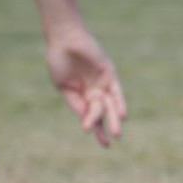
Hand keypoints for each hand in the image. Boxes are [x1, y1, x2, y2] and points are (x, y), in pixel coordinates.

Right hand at [45, 24, 125, 146]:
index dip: (91, 126)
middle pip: (102, 113)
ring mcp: (102, 82)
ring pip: (110, 105)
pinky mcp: (110, 73)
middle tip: (108, 144)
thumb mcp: (63, 85)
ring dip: (114, 119)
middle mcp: (94, 90)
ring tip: (117, 133)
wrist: (64, 39)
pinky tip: (122, 115)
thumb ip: (75, 102)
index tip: (89, 135)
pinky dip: (119, 103)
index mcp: (81, 94)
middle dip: (104, 128)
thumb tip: (86, 121)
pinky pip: (117, 91)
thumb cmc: (59, 60)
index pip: (88, 114)